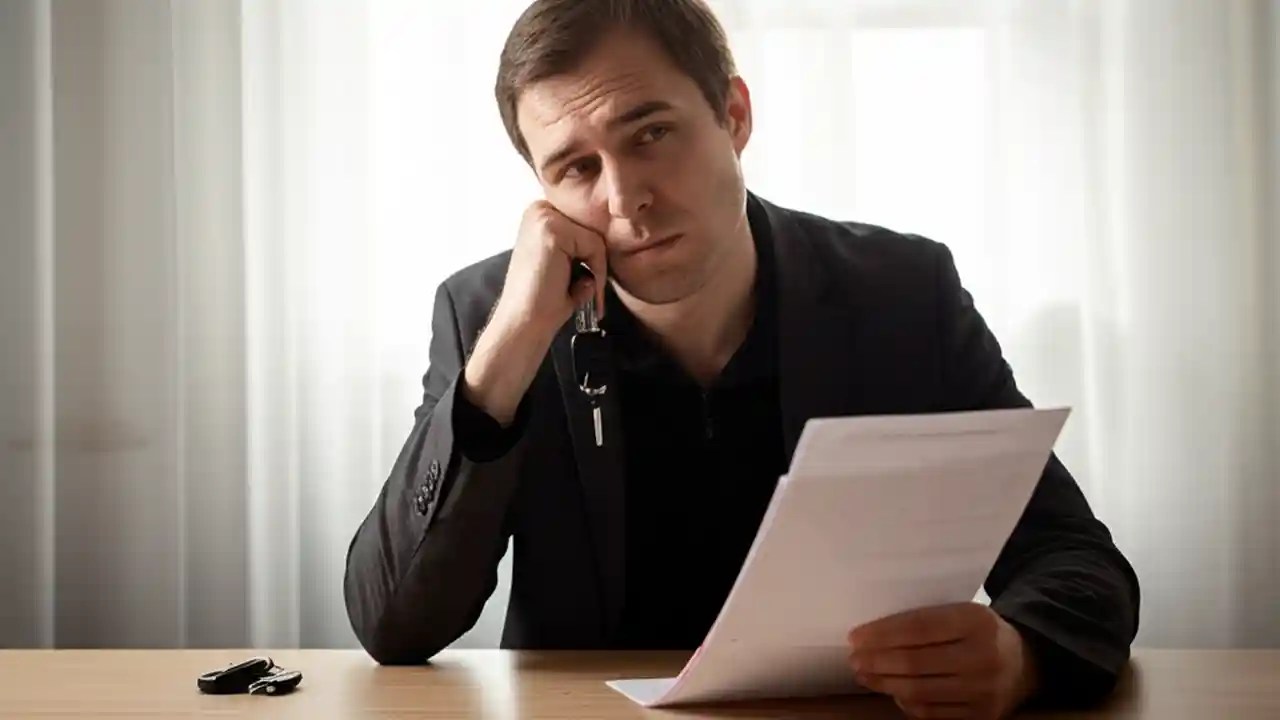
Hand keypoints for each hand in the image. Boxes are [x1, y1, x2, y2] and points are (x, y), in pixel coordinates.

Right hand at [494, 200, 607, 334]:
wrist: (523, 324)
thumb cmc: (543, 302)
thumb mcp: (565, 266)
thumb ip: (582, 250)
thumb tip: (611, 247)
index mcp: (541, 216)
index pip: (585, 226)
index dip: (592, 255)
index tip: (591, 281)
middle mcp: (539, 210)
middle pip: (592, 229)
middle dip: (596, 263)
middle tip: (592, 292)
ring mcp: (544, 217)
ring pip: (595, 238)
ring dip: (597, 271)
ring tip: (586, 295)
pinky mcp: (551, 230)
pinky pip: (595, 247)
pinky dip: (596, 273)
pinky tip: (580, 291)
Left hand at [848, 603, 1038, 719]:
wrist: (1024, 663)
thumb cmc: (979, 632)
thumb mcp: (960, 612)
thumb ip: (924, 620)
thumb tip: (872, 636)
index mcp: (975, 621)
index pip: (918, 628)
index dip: (882, 634)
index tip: (855, 637)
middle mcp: (982, 656)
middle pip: (915, 662)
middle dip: (876, 661)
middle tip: (854, 659)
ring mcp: (984, 690)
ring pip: (919, 691)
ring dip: (884, 684)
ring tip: (865, 675)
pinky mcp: (982, 715)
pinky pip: (932, 713)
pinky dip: (906, 703)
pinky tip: (893, 692)